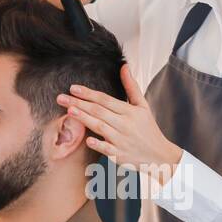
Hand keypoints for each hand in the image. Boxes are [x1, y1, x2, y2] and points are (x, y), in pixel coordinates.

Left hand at [56, 63, 182, 185]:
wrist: (159, 155)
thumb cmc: (148, 129)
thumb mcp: (143, 106)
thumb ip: (131, 86)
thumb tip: (124, 66)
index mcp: (130, 112)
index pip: (106, 100)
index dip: (89, 93)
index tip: (73, 88)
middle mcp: (125, 125)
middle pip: (99, 111)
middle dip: (79, 104)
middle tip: (61, 98)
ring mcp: (122, 141)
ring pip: (100, 127)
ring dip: (84, 119)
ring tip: (69, 111)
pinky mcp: (120, 155)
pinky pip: (107, 149)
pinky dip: (98, 144)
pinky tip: (87, 139)